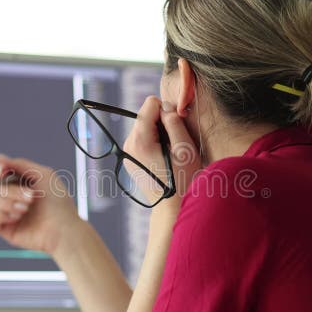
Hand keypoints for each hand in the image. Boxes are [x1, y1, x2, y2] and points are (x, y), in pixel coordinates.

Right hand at [0, 154, 82, 256]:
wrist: (63, 229)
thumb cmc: (58, 202)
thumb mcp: (43, 175)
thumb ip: (20, 164)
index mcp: (21, 185)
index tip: (2, 170)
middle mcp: (13, 199)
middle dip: (12, 191)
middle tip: (32, 197)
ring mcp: (8, 214)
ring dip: (7, 203)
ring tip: (25, 210)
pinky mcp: (5, 230)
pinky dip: (0, 216)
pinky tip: (16, 218)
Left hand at [123, 96, 201, 213]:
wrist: (171, 207)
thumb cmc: (182, 179)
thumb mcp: (184, 147)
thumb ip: (174, 122)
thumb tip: (166, 106)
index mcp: (140, 140)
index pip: (150, 104)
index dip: (167, 110)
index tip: (176, 127)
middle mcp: (129, 144)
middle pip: (146, 115)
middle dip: (162, 123)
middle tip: (174, 144)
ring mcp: (127, 153)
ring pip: (144, 127)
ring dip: (158, 134)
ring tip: (169, 153)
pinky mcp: (129, 160)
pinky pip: (142, 140)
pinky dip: (153, 143)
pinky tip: (162, 158)